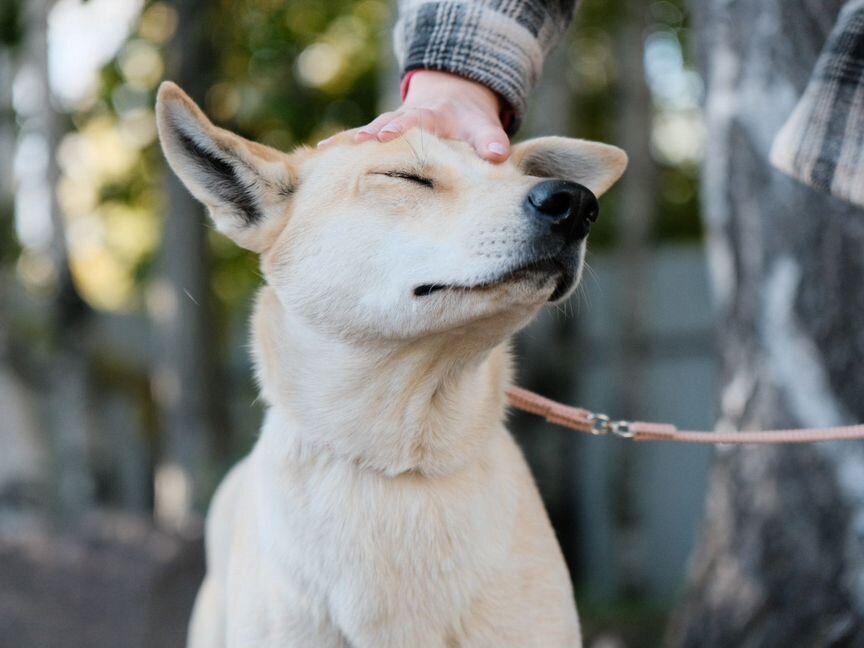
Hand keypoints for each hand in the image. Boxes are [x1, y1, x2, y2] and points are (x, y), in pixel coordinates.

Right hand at [320, 70, 510, 162]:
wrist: (450, 101)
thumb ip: (490, 140)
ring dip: (348, 142)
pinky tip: (315, 156)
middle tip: (360, 142)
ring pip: (364, 133)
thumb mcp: (483, 127)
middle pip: (383, 125)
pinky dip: (337, 148)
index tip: (388, 134)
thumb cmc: (467, 123)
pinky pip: (355, 143)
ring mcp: (386, 128)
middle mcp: (403, 119)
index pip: (415, 122)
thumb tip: (499, 155)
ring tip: (325, 151)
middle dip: (371, 134)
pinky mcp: (377, 138)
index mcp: (429, 117)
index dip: (401, 128)